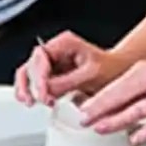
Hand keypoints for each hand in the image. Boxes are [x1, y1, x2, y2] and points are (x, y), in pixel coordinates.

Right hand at [14, 31, 129, 106]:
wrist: (119, 72)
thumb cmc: (110, 68)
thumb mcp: (91, 75)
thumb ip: (68, 82)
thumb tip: (47, 90)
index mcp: (64, 43)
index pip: (41, 57)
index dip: (39, 77)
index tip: (43, 94)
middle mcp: (56, 50)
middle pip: (31, 63)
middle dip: (31, 83)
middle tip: (37, 100)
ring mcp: (53, 62)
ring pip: (29, 71)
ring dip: (26, 87)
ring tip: (29, 102)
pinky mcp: (53, 74)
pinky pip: (35, 81)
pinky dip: (31, 90)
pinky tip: (32, 100)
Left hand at [77, 60, 145, 145]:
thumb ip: (141, 93)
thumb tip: (114, 105)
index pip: (116, 84)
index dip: (98, 97)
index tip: (82, 106)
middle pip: (122, 94)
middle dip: (100, 107)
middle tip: (84, 118)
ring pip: (136, 108)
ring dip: (116, 119)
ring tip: (100, 127)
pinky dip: (145, 130)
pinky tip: (135, 138)